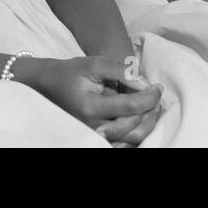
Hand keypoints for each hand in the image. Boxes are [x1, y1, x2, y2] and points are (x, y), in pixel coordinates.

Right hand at [17, 55, 160, 143]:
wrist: (50, 87)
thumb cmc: (72, 73)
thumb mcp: (94, 64)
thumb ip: (119, 70)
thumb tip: (144, 82)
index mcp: (91, 108)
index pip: (129, 107)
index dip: (149, 97)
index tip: (157, 86)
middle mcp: (94, 127)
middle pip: (134, 126)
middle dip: (150, 109)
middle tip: (157, 93)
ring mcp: (96, 136)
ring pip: (133, 138)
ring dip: (149, 122)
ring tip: (154, 105)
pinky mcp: (99, 140)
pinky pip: (125, 143)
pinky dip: (139, 131)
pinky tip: (143, 117)